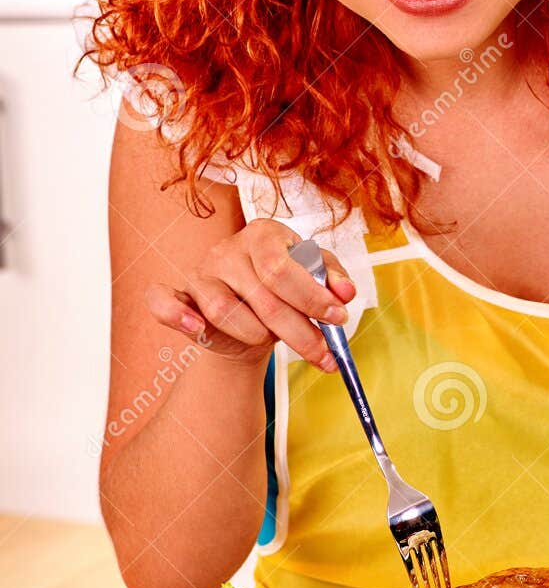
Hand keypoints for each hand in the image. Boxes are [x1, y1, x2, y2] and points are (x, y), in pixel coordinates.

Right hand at [145, 219, 356, 372]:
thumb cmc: (284, 290)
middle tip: (323, 353)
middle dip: (298, 330)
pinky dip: (176, 316)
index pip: (284, 267)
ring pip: (226, 312)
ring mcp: (201, 272)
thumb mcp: (315, 277)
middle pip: (262, 294)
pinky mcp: (180, 296)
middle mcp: (228, 249)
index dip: (312, 297)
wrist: (250, 314)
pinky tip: (197, 329)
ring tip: (272, 339)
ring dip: (257, 335)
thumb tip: (345, 293)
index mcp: (264, 234)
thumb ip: (332, 280)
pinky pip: (164, 303)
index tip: (337, 319)